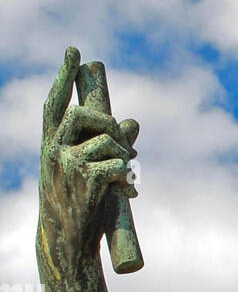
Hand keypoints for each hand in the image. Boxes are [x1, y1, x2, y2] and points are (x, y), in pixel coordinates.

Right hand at [37, 47, 138, 273]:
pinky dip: (127, 175)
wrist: (67, 240)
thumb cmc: (76, 203)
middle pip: (83, 115)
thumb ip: (106, 144)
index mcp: (50, 144)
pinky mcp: (86, 179)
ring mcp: (67, 163)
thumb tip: (134, 120)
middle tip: (121, 137)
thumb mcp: (86, 170)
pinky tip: (126, 191)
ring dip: (122, 156)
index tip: (74, 50)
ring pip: (107, 141)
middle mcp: (53, 149)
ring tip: (123, 177)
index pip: (54, 103)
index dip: (63, 75)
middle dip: (107, 123)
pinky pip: (118, 163)